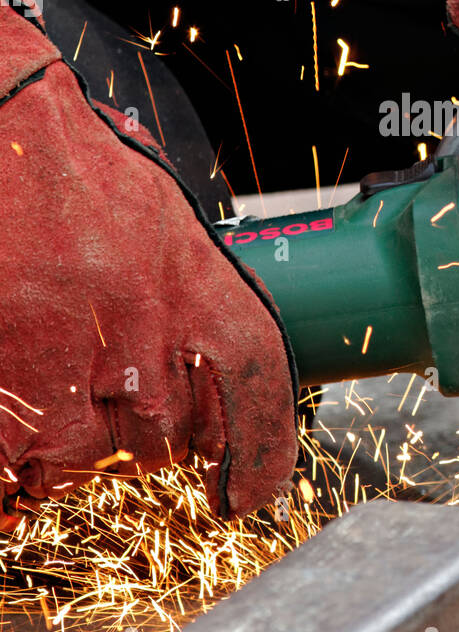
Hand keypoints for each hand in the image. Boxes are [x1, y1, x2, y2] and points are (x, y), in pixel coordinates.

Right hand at [0, 0, 296, 518]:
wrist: (2, 140)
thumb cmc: (70, 172)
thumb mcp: (161, 223)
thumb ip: (190, 304)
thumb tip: (202, 373)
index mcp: (193, 289)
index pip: (255, 394)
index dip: (261, 454)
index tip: (245, 492)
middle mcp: (139, 343)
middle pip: (158, 442)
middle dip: (131, 425)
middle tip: (90, 371)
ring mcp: (61, 381)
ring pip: (78, 464)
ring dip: (58, 435)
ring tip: (33, 359)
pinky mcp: (2, 407)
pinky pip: (11, 475)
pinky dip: (9, 456)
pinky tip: (9, 397)